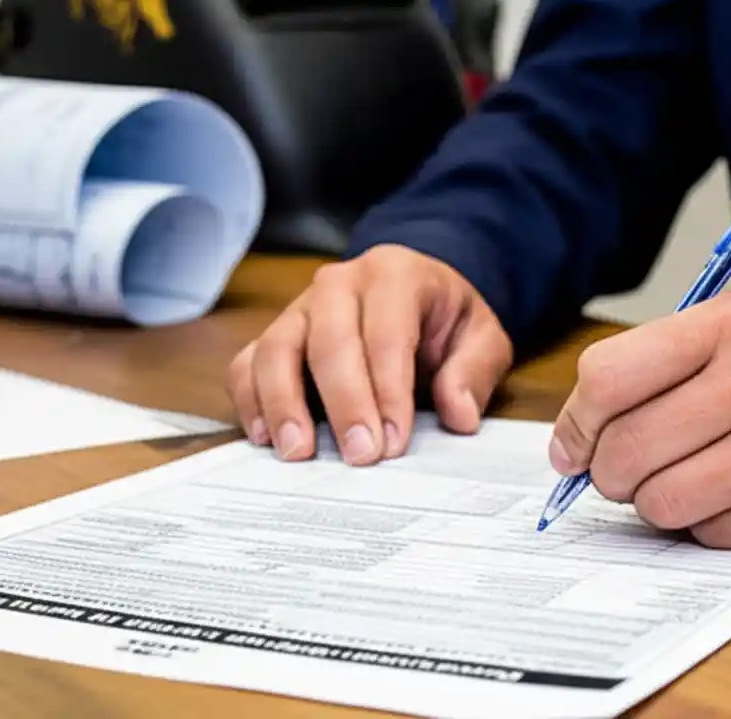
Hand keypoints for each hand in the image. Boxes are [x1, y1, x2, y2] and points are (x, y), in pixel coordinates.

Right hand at [227, 245, 512, 464]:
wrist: (417, 296)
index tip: (393, 443)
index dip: (388, 390)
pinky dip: (250, 400)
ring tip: (298, 452)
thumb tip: (460, 414)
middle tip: (358, 456)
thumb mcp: (483, 337)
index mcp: (394, 275)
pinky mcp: (276, 336)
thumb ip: (474, 372)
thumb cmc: (446, 320)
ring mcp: (299, 309)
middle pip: (328, 340)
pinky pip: (247, 363)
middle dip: (343, 402)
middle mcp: (338, 284)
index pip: (386, 333)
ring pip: (276, 348)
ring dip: (282, 403)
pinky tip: (265, 438)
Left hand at [549, 292, 730, 548]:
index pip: (608, 378)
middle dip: (609, 472)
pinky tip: (730, 495)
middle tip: (625, 470)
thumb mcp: (728, 329)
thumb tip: (570, 446)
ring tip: (680, 479)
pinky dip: (706, 523)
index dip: (576, 422)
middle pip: (627, 450)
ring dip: (655, 501)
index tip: (574, 446)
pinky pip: (713, 534)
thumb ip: (646, 370)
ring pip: (663, 502)